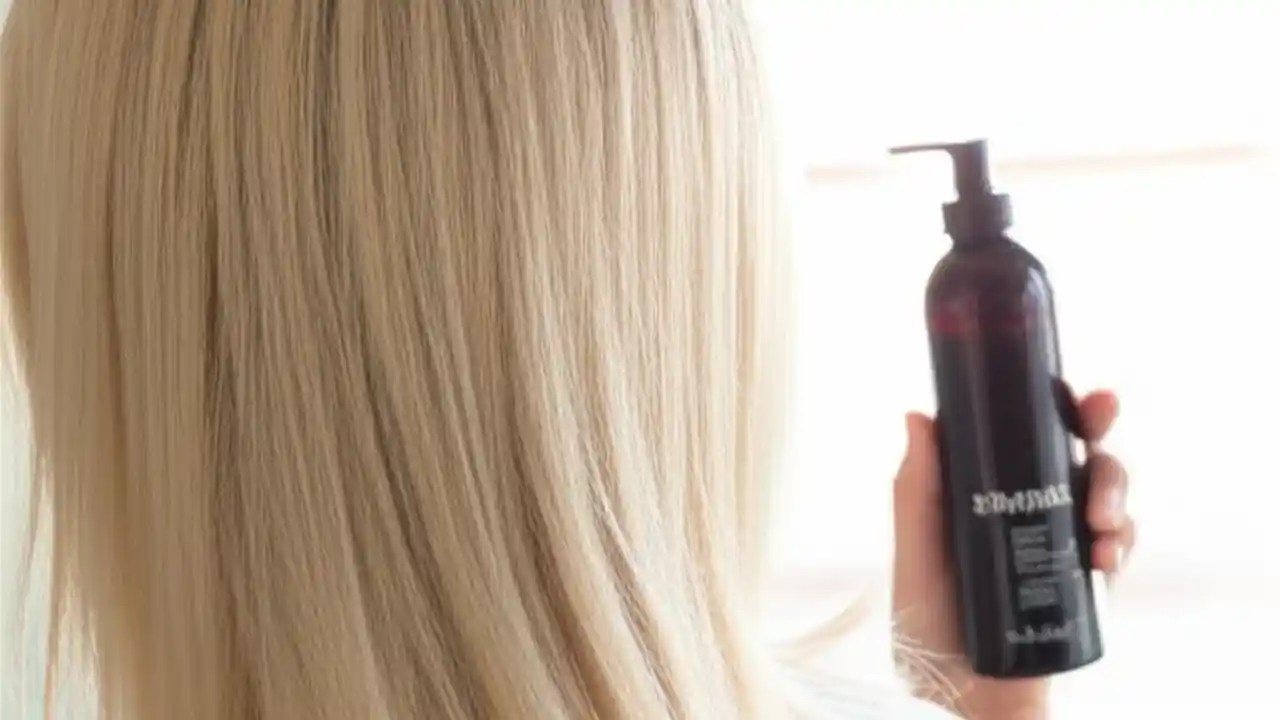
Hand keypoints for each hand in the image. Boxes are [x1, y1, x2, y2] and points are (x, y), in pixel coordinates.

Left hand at [891, 390, 1133, 719]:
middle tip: (1100, 420)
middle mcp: (1025, 499)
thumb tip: (919, 414)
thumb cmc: (930, 620)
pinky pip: (1119, 542)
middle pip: (1075, 445)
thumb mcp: (917, 550)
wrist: (964, 691)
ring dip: (1114, 490)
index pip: (1020, 426)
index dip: (1052, 400)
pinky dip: (1122, 541)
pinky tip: (1104, 558)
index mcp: (983, 482)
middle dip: (1098, 427)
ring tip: (1099, 521)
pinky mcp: (1083, 575)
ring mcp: (1058, 535)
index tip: (1073, 389)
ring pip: (1106, 487)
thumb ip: (918, 488)